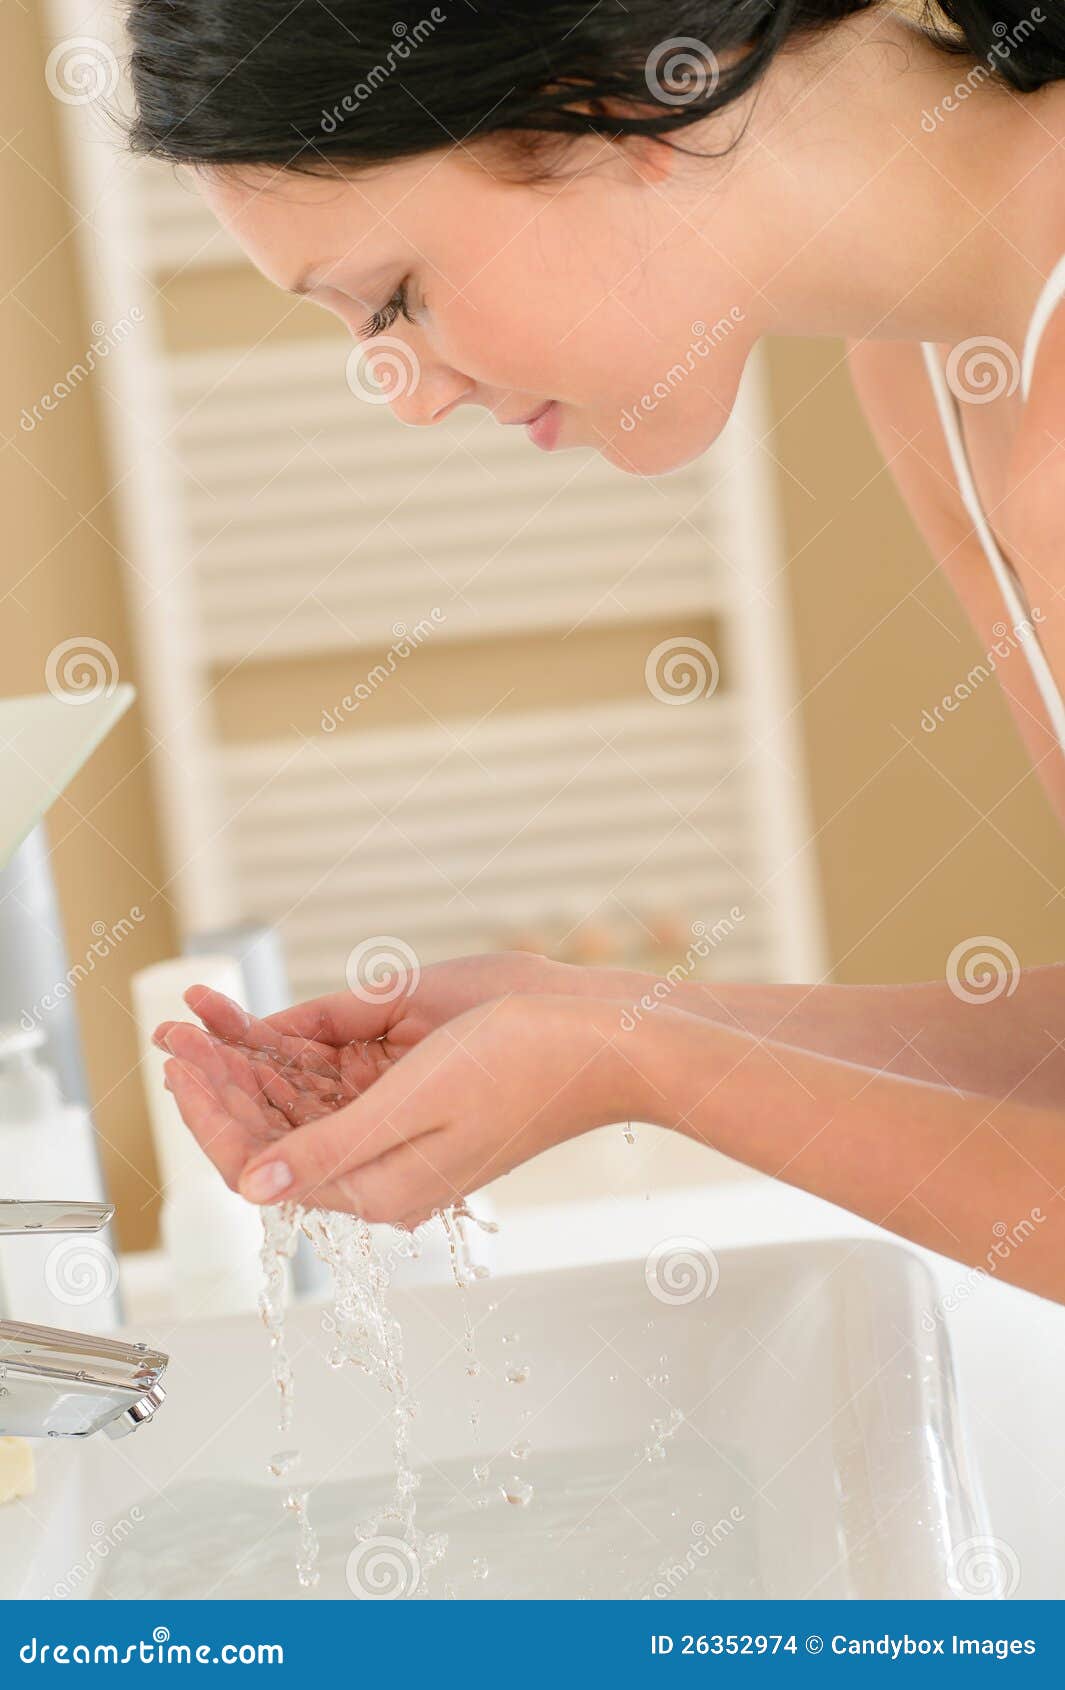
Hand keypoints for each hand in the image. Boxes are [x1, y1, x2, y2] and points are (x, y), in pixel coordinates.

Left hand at [166, 992, 650, 1226]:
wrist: (606, 1045)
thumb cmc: (525, 1068)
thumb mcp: (416, 1103)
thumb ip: (330, 1147)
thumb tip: (252, 1187)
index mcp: (380, 1187)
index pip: (264, 1166)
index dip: (211, 1117)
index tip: (177, 1068)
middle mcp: (383, 1168)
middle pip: (274, 1135)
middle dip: (218, 1084)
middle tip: (172, 1036)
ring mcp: (400, 1134)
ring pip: (300, 1106)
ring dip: (247, 1065)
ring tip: (197, 1023)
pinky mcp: (417, 1102)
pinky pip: (336, 1084)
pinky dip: (293, 1053)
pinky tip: (261, 1028)